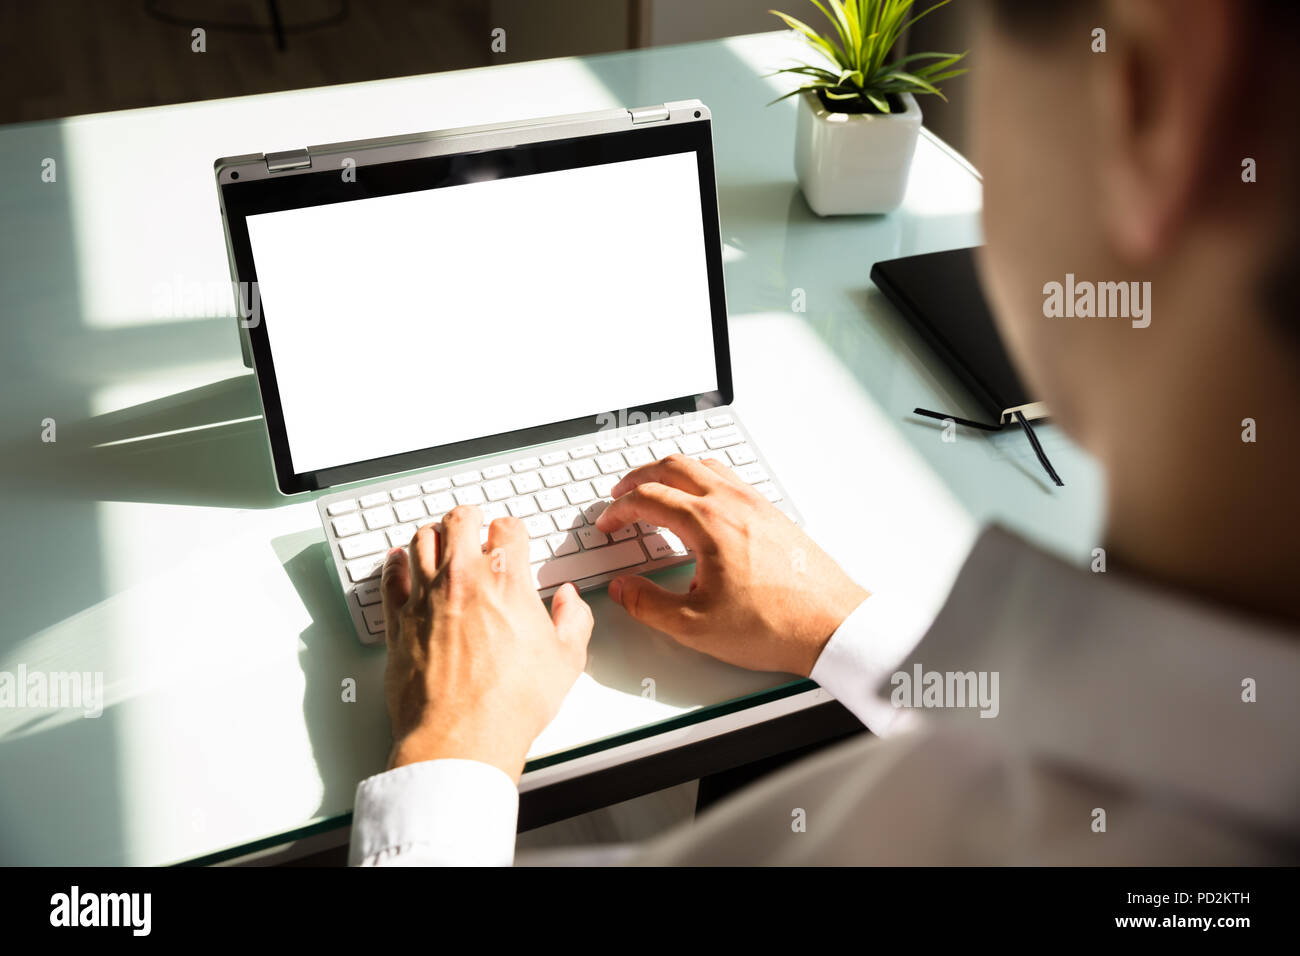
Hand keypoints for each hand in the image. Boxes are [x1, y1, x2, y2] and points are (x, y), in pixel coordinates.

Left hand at [379, 505, 593, 781]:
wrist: (463, 736)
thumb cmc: (510, 703)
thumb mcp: (566, 660)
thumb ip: (573, 620)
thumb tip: (569, 602)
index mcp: (505, 579)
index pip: (508, 528)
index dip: (513, 530)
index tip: (513, 537)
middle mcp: (462, 578)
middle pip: (459, 522)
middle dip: (470, 518)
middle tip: (473, 522)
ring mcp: (425, 597)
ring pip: (420, 541)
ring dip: (433, 534)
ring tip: (439, 537)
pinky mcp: (397, 621)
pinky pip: (390, 578)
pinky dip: (394, 565)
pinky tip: (398, 562)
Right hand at [594, 454, 867, 676]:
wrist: (831, 625)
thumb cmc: (774, 625)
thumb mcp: (695, 626)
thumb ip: (647, 604)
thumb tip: (622, 588)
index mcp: (708, 523)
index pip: (648, 499)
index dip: (619, 510)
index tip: (608, 525)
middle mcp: (732, 503)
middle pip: (673, 467)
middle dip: (639, 477)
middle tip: (620, 495)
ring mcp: (756, 503)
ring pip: (703, 465)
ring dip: (671, 472)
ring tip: (656, 490)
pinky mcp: (773, 513)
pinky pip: (728, 478)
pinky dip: (701, 479)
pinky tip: (701, 503)